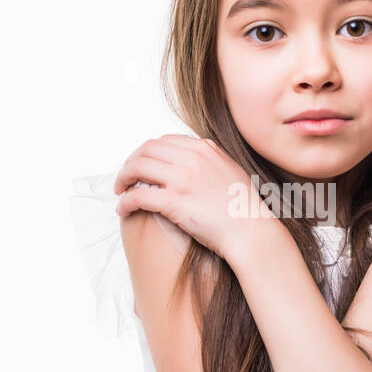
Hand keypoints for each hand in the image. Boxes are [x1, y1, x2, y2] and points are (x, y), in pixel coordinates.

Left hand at [113, 135, 268, 260]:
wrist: (250, 230)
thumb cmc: (242, 207)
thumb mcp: (230, 169)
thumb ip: (210, 159)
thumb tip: (196, 158)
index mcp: (204, 148)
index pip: (163, 141)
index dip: (146, 152)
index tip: (141, 165)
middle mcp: (191, 158)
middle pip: (146, 150)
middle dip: (130, 162)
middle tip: (125, 178)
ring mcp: (182, 179)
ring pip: (137, 167)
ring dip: (123, 178)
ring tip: (120, 191)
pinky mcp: (174, 202)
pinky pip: (138, 196)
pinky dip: (125, 202)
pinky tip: (123, 210)